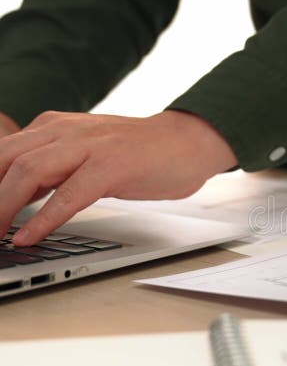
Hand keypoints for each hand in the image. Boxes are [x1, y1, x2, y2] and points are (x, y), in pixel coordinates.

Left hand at [0, 110, 236, 245]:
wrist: (188, 141)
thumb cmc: (140, 154)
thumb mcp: (84, 155)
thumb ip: (51, 171)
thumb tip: (15, 198)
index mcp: (52, 127)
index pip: (0, 153)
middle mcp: (64, 131)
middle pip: (3, 160)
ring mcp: (89, 147)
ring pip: (28, 172)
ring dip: (2, 207)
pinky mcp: (113, 166)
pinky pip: (69, 194)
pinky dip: (44, 219)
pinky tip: (28, 237)